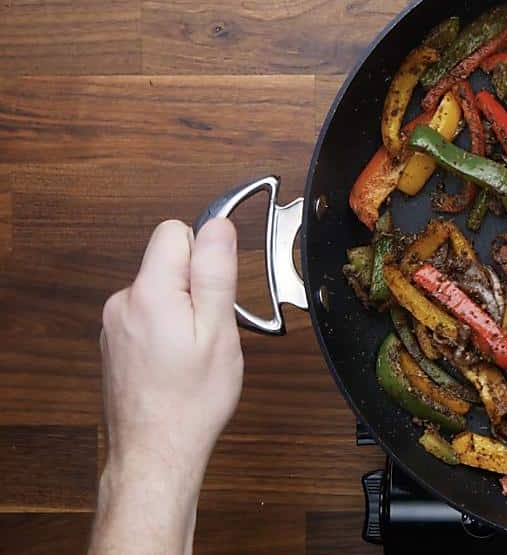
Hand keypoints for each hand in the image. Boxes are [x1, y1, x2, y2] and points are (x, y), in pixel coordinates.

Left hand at [91, 219, 241, 554]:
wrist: (155, 452)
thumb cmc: (191, 400)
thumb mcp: (219, 331)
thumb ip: (216, 273)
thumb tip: (218, 225)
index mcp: (150, 292)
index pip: (175, 231)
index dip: (206, 252)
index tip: (220, 287)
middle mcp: (123, 302)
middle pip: (167, 262)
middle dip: (197, 285)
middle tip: (213, 328)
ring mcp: (115, 324)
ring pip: (160, 290)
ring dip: (183, 309)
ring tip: (196, 351)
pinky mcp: (114, 342)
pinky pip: (148, 315)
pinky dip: (167, 329)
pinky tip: (178, 362)